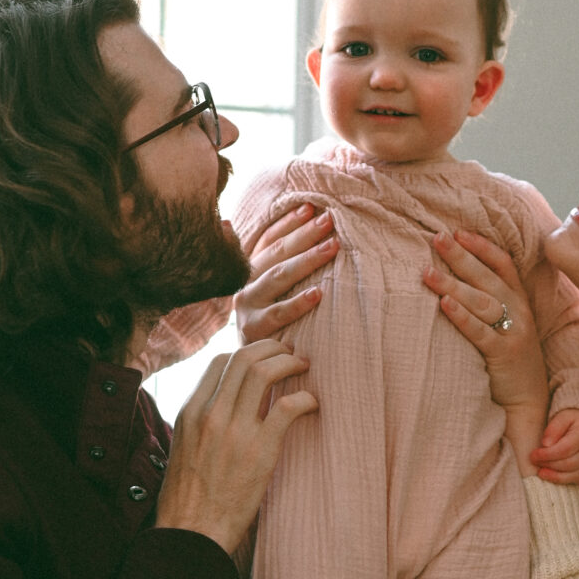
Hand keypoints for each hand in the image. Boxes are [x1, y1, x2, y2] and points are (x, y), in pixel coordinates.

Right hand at [155, 338, 317, 555]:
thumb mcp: (185, 447)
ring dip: (290, 363)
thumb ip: (203, 421)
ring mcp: (235, 430)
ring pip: (265, 372)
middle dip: (273, 348)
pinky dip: (305, 398)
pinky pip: (287, 407)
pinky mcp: (260, 450)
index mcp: (191, 411)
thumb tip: (227, 404)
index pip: (221, 361)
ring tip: (304, 368)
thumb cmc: (189, 496)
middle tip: (291, 353)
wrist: (192, 532)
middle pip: (245, 358)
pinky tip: (313, 404)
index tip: (266, 358)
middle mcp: (211, 414)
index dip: (248, 352)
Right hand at [234, 204, 337, 343]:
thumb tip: (306, 231)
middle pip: (276, 252)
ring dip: (307, 259)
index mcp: (250, 273)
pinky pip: (277, 314)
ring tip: (333, 246)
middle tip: (331, 220)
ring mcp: (246, 307)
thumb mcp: (275, 297)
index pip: (269, 239)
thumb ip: (285, 269)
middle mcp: (245, 285)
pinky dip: (298, 303)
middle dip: (305, 234)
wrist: (249, 371)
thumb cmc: (273, 331)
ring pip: (277, 276)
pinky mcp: (252, 330)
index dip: (289, 222)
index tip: (312, 207)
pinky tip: (319, 293)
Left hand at [422, 229, 549, 473]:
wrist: (529, 402)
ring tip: (427, 272)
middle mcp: (519, 312)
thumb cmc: (510, 361)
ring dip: (453, 284)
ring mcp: (514, 332)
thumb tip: (456, 279)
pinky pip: (480, 332)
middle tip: (436, 238)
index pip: (502, 264)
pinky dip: (462, 317)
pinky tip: (444, 304)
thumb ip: (491, 302)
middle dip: (461, 256)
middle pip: (487, 277)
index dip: (481, 246)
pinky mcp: (505, 354)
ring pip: (482, 301)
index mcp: (520, 301)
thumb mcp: (507, 326)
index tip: (458, 231)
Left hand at [530, 407, 578, 486]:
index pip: (564, 449)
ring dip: (553, 475)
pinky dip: (562, 481)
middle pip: (567, 464)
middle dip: (548, 465)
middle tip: (534, 461)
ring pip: (572, 475)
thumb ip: (554, 428)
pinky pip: (576, 480)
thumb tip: (545, 444)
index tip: (533, 455)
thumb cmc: (573, 420)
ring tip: (540, 471)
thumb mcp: (562, 417)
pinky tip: (550, 476)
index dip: (547, 455)